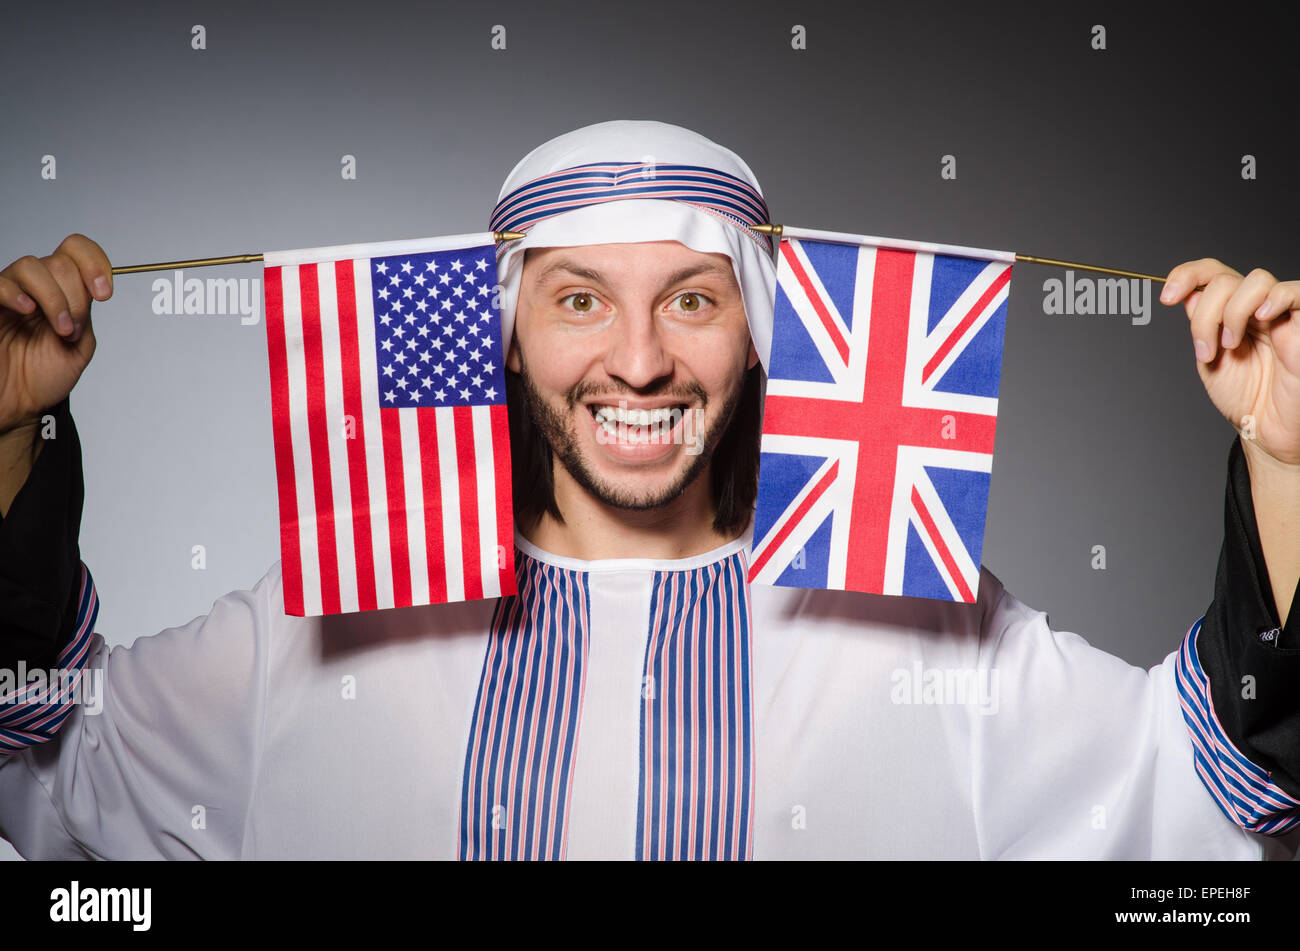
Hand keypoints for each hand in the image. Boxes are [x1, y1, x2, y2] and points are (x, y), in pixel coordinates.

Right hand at [0, 234, 110, 431]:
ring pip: (32, 265)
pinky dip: (16, 293)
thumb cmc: (44, 376)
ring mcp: (11, 294)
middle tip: (73, 328)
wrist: (17, 404)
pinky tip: (27, 311)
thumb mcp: (79, 348)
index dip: (95, 264)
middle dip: (76, 296)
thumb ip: (85, 317)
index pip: (76, 252)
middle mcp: (36, 287)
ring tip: (60, 329)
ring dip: (54, 298)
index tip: (105, 294)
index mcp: (62, 291)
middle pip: (61, 261)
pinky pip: (0, 283)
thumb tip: (87, 292)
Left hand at [1160, 259, 1299, 466]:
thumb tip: (1190, 294)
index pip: (1211, 275)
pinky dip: (1274, 297)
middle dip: (1205, 314)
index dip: (1186, 275)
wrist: (1267, 430)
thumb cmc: (1245, 398)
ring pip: (1255, 279)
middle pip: (1224, 280)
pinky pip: (1294, 290)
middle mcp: (1255, 308)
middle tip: (1206, 349)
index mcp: (1230, 313)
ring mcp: (1280, 313)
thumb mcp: (1210, 360)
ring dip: (1233, 311)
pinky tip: (1261, 318)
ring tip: (1231, 345)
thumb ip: (1200, 326)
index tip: (1166, 296)